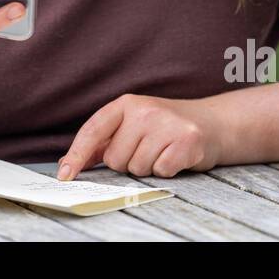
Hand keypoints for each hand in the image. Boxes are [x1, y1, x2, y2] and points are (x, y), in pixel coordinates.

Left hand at [56, 94, 225, 179]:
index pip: (93, 130)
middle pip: (115, 159)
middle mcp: (144, 110)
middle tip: (147, 149)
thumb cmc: (166, 127)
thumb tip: (68, 163)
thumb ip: (102, 142)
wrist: (213, 122)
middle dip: (128, 162)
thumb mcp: (132, 124)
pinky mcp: (185, 141)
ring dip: (148, 167)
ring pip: (137, 168)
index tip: (65, 175)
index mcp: (126, 104)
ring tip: (162, 151)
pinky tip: (175, 157)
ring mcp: (165, 124)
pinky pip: (160, 172)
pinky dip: (166, 171)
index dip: (77, 155)